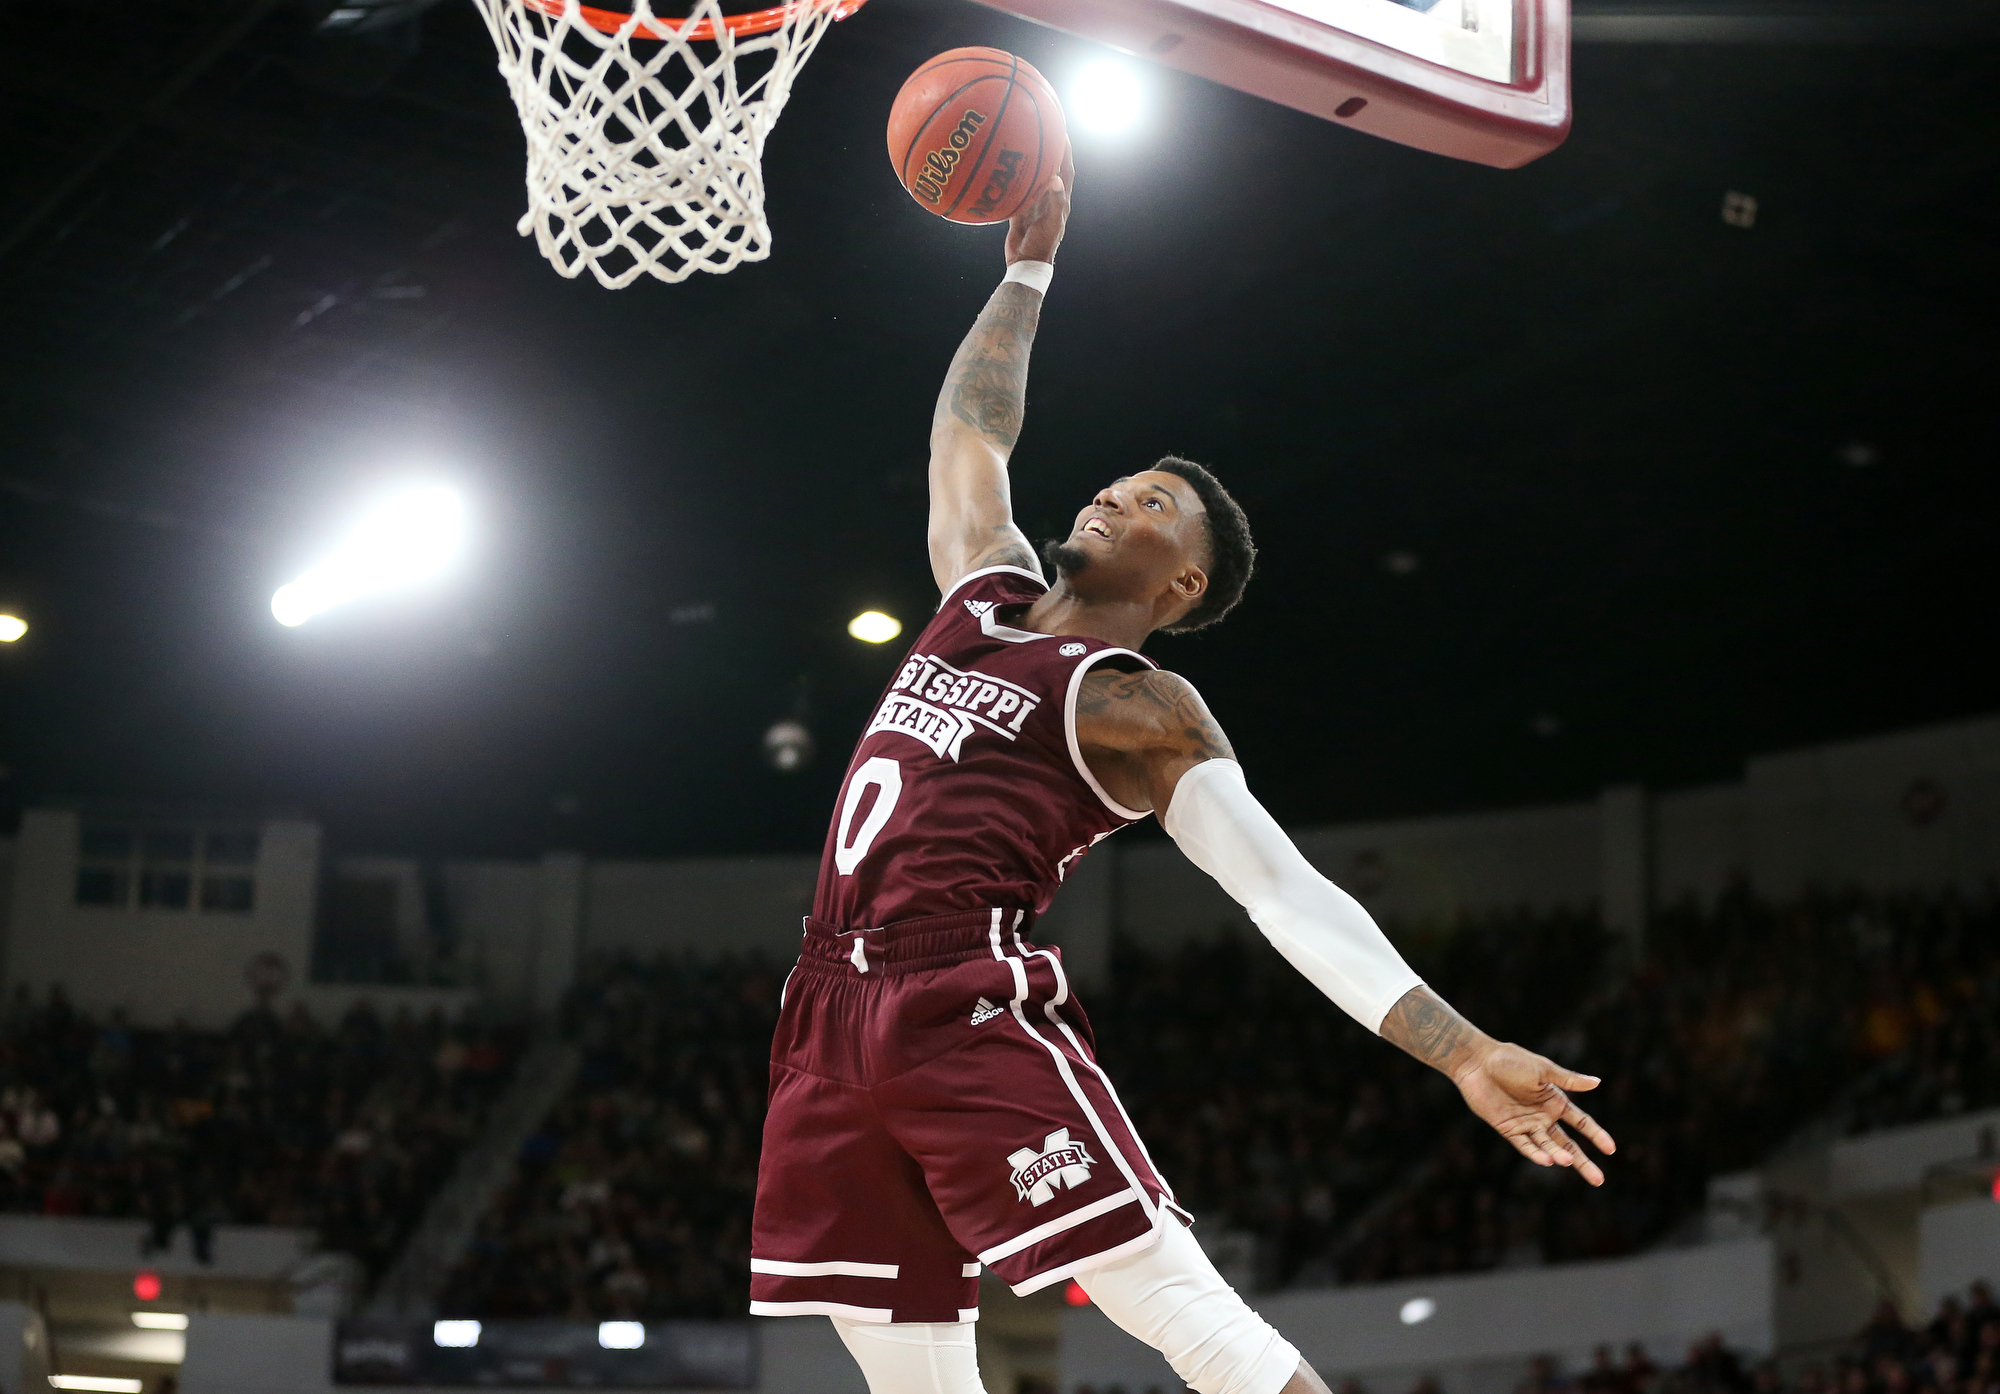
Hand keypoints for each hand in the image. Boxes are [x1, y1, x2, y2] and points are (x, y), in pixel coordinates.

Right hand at [1006, 141, 1073, 264]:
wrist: (1025, 262)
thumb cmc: (1043, 245)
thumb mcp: (1051, 223)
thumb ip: (1055, 201)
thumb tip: (1056, 178)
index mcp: (1060, 200)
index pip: (1066, 169)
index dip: (1065, 151)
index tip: (1062, 131)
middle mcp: (1047, 198)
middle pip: (1049, 168)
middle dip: (1048, 150)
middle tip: (1042, 129)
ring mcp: (1033, 203)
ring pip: (1032, 177)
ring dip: (1028, 161)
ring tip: (1022, 141)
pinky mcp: (1019, 209)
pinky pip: (1015, 189)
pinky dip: (1011, 178)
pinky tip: (1003, 166)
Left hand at [1451, 1042, 1616, 1185]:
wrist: (1477, 1062)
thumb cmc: (1510, 1060)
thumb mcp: (1542, 1070)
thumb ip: (1568, 1080)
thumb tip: (1597, 1082)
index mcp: (1555, 1101)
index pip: (1582, 1123)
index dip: (1596, 1135)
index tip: (1611, 1150)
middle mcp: (1543, 1116)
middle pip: (1568, 1143)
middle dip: (1582, 1161)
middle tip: (1598, 1180)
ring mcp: (1526, 1125)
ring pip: (1547, 1146)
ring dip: (1557, 1155)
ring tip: (1566, 1162)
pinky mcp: (1508, 1129)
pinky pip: (1525, 1146)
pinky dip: (1535, 1154)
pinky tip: (1547, 1160)